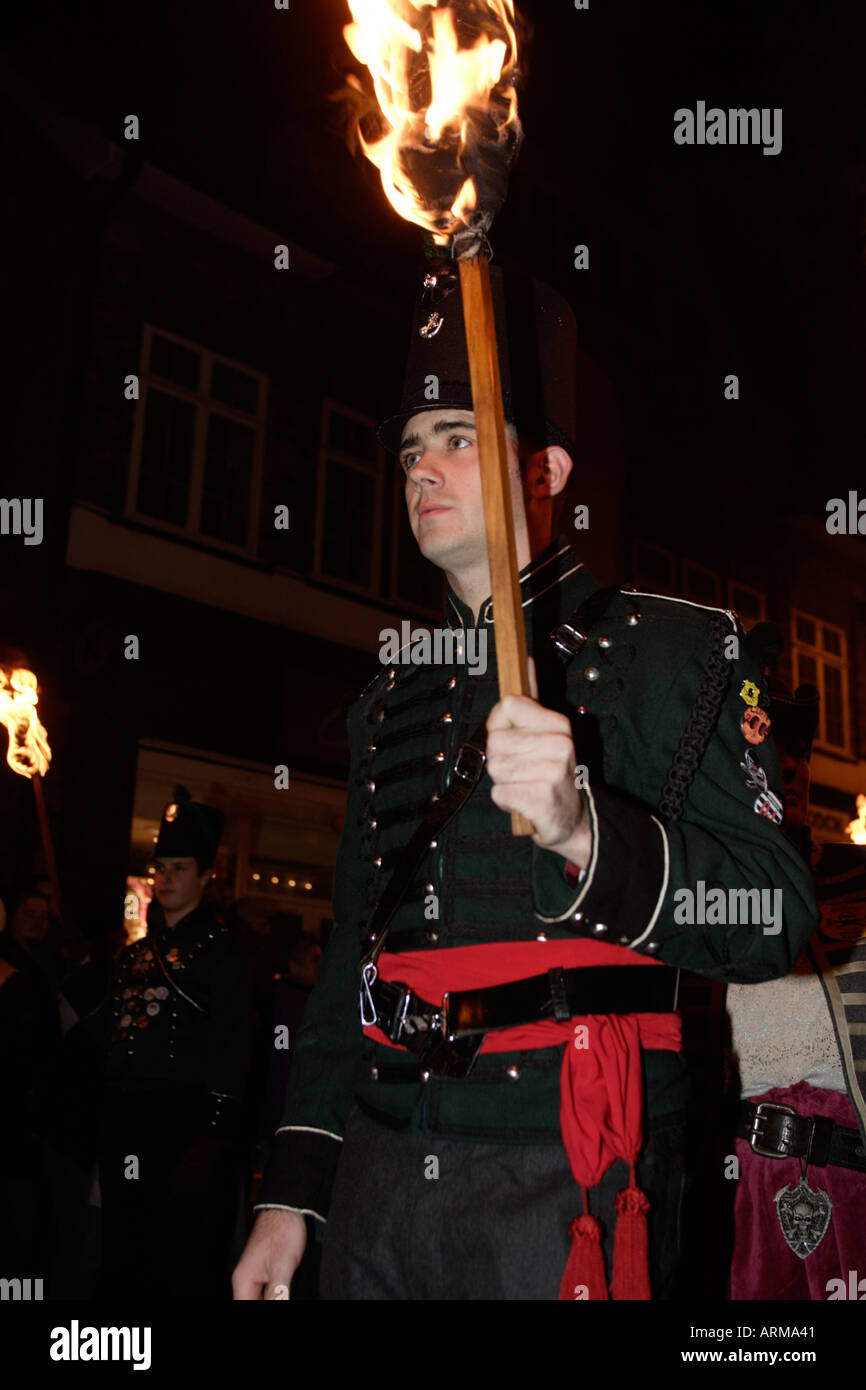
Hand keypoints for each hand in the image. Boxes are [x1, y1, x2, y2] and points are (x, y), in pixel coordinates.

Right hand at [232, 1208, 307, 1300]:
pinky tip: (283, 1293)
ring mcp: (255, 1274)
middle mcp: (245, 1278)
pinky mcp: (266, 1271)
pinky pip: (266, 1291)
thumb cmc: (281, 1230)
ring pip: (259, 1298)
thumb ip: (276, 1293)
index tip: (275, 1304)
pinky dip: (274, 1295)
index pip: (244, 1306)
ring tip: (282, 1294)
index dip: (258, 1310)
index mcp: (243, 1280)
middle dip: (266, 1304)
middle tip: (281, 1297)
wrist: (287, 1210)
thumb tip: (276, 1305)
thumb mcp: (281, 1266)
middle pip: (251, 1302)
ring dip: (270, 1299)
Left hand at [486, 658, 591, 866]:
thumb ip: (533, 699)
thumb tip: (527, 660)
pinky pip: (499, 793)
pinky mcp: (541, 798)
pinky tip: (524, 801)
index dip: (500, 724)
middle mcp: (560, 744)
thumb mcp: (549, 733)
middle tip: (523, 770)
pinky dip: (506, 800)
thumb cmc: (553, 773)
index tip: (513, 739)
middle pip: (495, 740)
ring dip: (504, 782)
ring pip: (495, 768)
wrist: (573, 820)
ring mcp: (552, 771)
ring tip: (525, 785)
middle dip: (501, 759)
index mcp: (559, 724)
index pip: (507, 705)